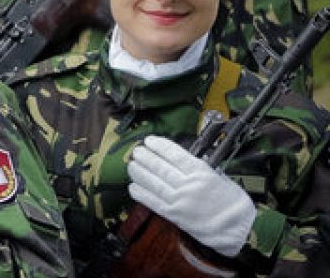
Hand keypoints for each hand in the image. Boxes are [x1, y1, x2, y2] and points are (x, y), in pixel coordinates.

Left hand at [128, 135, 255, 256]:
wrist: (240, 231)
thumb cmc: (235, 205)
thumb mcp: (223, 180)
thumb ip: (205, 171)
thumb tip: (188, 162)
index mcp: (202, 173)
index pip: (175, 154)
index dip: (159, 146)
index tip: (150, 141)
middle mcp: (188, 184)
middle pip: (160, 166)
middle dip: (145, 157)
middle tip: (137, 151)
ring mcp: (180, 200)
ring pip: (153, 182)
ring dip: (139, 172)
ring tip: (131, 165)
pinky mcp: (175, 215)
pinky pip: (153, 202)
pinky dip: (141, 194)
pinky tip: (133, 187)